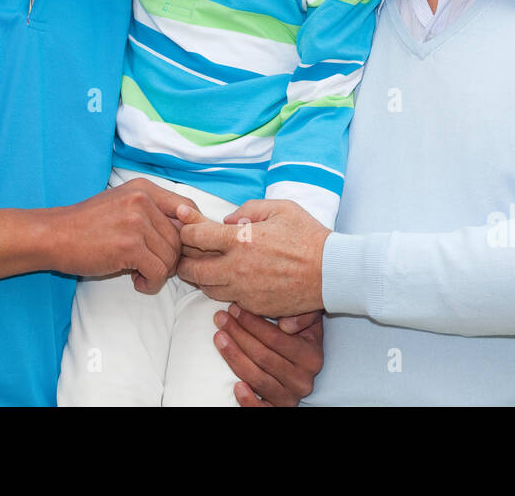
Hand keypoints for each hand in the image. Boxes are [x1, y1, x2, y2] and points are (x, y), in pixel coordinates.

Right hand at [47, 178, 199, 294]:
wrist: (53, 236)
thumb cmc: (86, 225)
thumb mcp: (121, 203)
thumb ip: (152, 210)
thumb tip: (187, 230)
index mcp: (144, 188)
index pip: (188, 208)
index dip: (191, 233)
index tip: (179, 249)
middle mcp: (143, 200)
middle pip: (181, 237)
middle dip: (170, 258)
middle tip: (151, 266)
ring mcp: (137, 222)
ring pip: (171, 256)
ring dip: (160, 273)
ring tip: (141, 275)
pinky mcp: (129, 246)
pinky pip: (158, 271)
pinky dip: (152, 283)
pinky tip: (137, 282)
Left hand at [177, 199, 328, 317]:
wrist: (331, 272)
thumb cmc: (308, 236)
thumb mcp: (280, 208)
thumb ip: (248, 209)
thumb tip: (227, 220)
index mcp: (241, 240)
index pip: (196, 236)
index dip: (185, 229)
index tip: (185, 225)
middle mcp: (237, 268)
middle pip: (192, 269)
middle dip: (183, 259)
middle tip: (184, 252)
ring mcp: (244, 291)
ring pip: (207, 288)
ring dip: (201, 277)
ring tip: (203, 266)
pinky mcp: (254, 307)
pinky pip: (227, 300)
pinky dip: (221, 290)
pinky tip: (227, 280)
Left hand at [214, 304, 323, 406]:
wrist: (304, 368)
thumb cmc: (301, 339)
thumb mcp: (309, 323)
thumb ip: (302, 316)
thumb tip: (285, 325)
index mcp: (311, 358)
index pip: (276, 339)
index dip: (253, 323)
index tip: (235, 309)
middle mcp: (302, 380)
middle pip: (263, 356)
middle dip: (239, 334)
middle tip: (221, 319)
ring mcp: (289, 397)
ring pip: (257, 378)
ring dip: (234, 357)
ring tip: (219, 337)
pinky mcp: (277, 409)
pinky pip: (260, 409)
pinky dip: (248, 400)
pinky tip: (236, 386)